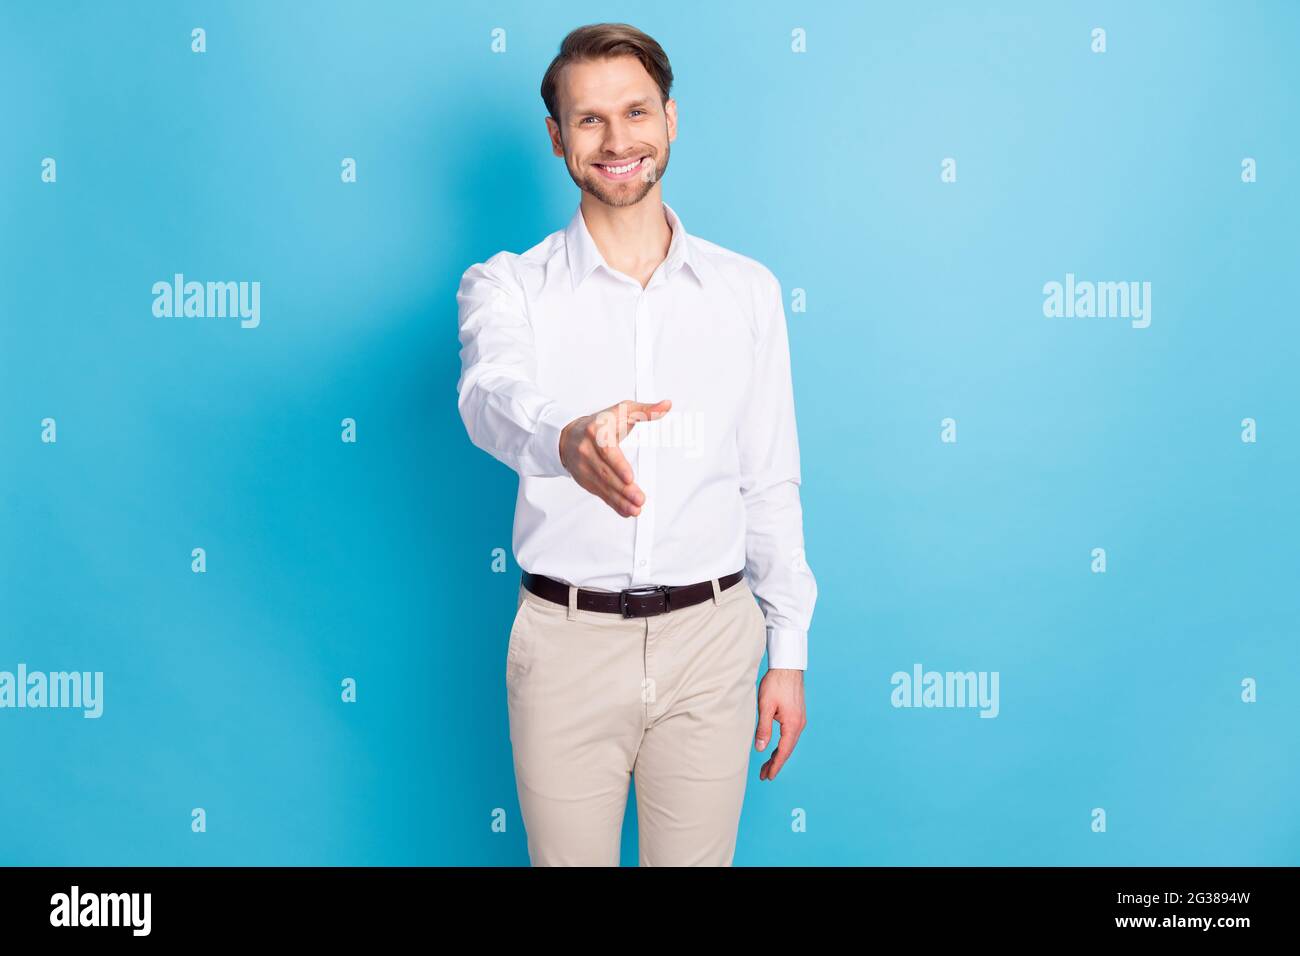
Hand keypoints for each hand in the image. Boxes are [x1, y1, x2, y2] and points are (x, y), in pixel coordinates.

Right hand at [558, 399, 671, 516]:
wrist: (569, 436)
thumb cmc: (600, 423)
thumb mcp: (622, 411)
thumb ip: (646, 410)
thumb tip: (666, 405)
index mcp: (596, 430)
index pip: (607, 450)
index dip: (618, 466)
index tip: (630, 478)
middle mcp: (587, 450)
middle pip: (607, 473)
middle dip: (624, 489)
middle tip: (640, 499)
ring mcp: (585, 467)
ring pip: (604, 486)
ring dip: (621, 500)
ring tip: (636, 508)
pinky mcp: (586, 480)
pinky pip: (600, 494)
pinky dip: (614, 504)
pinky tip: (627, 511)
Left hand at [755, 668, 805, 779]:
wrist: (788, 666)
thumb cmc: (776, 683)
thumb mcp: (765, 706)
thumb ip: (764, 728)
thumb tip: (761, 749)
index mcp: (793, 724)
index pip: (783, 751)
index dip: (775, 765)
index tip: (768, 776)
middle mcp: (800, 724)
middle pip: (788, 750)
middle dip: (776, 763)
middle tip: (764, 775)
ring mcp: (800, 720)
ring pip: (789, 743)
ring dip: (779, 754)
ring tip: (767, 765)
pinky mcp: (797, 715)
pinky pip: (790, 735)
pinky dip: (782, 745)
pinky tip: (775, 748)